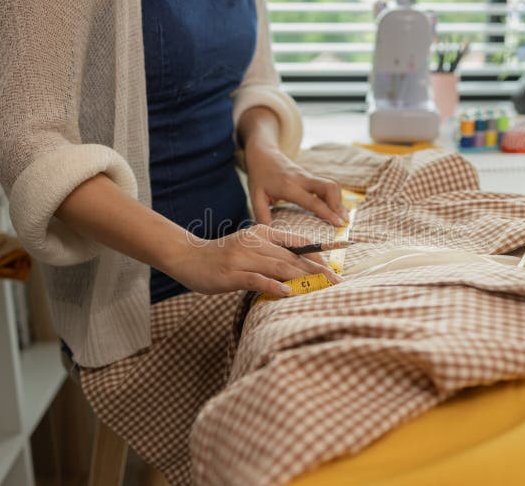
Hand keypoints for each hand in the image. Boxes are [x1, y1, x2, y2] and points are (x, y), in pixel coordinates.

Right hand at [164, 224, 340, 296]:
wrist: (187, 256)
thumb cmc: (222, 256)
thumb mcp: (249, 246)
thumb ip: (272, 254)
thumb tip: (299, 269)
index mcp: (261, 232)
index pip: (296, 242)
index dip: (318, 253)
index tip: (336, 265)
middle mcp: (254, 242)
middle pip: (292, 256)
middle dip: (317, 270)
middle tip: (336, 281)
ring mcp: (242, 257)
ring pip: (279, 266)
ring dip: (302, 278)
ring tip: (321, 287)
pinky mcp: (231, 273)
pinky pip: (257, 279)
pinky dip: (274, 285)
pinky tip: (287, 291)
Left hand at [244, 143, 348, 226]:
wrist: (263, 154)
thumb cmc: (259, 177)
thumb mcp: (256, 196)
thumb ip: (262, 215)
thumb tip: (268, 234)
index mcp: (289, 186)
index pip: (312, 200)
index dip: (327, 212)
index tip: (338, 223)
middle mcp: (303, 179)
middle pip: (329, 186)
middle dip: (339, 204)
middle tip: (343, 221)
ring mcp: (309, 176)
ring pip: (332, 184)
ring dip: (339, 200)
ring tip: (341, 217)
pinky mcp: (311, 177)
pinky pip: (328, 185)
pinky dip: (334, 196)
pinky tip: (335, 209)